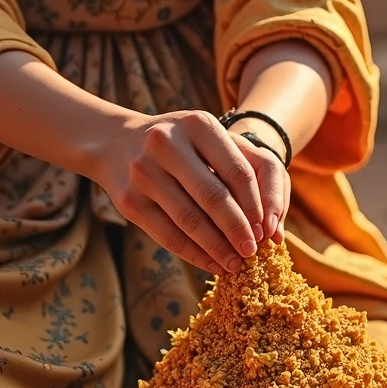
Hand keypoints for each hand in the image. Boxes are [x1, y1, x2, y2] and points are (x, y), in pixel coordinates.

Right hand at [91, 108, 280, 274]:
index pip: (238, 171)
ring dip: (217, 249)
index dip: (256, 206)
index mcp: (197, 123)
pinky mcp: (129, 201)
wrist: (116, 142)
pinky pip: (168, 235)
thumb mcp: (206, 139)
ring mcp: (144, 172)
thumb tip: (271, 225)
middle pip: (214, 197)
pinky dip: (194, 255)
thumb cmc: (180, 145)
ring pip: (190, 221)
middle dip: (238, 230)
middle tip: (252, 252)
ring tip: (235, 264)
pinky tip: (211, 264)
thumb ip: (241, 169)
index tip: (266, 230)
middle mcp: (166, 143)